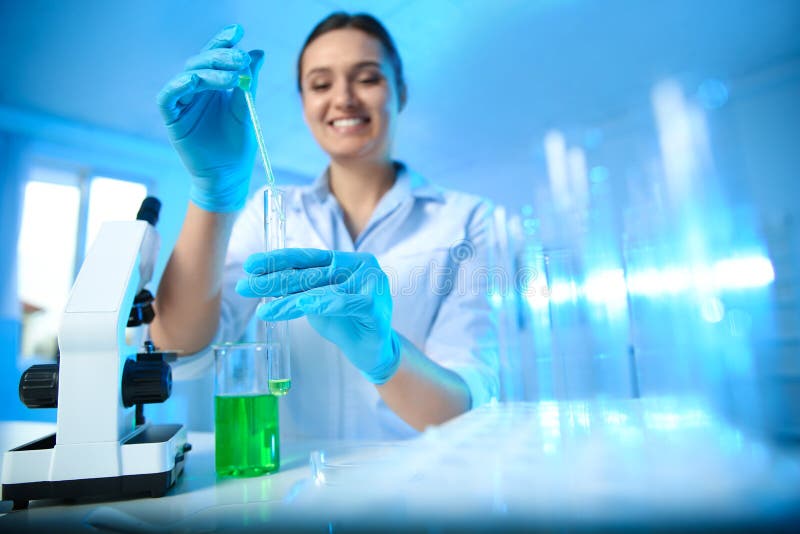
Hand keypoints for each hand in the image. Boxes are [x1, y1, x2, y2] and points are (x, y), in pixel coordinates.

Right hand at [156, 24, 263, 211]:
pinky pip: (168, 98)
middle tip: (239, 58)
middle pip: (201, 62)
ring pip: (188, 76)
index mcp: (215, 85)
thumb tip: (257, 52)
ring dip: (208, 72)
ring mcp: (184, 103)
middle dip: (220, 57)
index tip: (238, 32)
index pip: (216, 57)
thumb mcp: (246, 109)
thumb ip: (249, 81)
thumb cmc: (238, 145)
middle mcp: (197, 90)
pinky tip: (193, 81)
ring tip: (231, 77)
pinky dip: (178, 87)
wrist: (229, 175)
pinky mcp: (173, 118)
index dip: (223, 42)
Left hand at [235, 249, 399, 383]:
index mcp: (345, 260)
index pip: (307, 257)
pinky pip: (342, 303)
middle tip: (245, 286)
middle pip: (309, 272)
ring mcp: (370, 283)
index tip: (250, 265)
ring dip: (287, 299)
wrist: (374, 352)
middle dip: (274, 280)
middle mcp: (360, 266)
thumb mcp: (318, 303)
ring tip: (262, 309)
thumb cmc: (347, 324)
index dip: (277, 260)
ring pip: (321, 289)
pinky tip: (297, 306)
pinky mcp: (375, 305)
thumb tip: (262, 281)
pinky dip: (319, 304)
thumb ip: (301, 290)